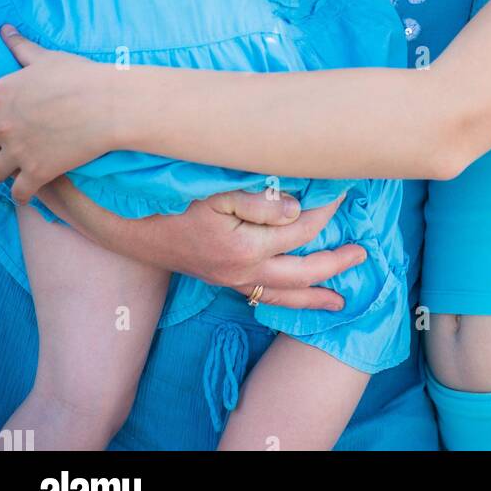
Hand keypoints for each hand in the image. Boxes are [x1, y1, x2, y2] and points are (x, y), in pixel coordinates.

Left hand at [0, 27, 113, 198]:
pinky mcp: (37, 172)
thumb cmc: (79, 76)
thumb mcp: (46, 58)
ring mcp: (18, 151)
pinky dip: (22, 194)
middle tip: (4, 147)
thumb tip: (6, 29)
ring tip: (14, 167)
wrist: (110, 103)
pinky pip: (18, 193)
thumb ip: (21, 47)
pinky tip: (28, 189)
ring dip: (2, 171)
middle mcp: (1, 125)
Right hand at [41, 177, 366, 311]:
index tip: (344, 191)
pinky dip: (283, 300)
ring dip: (314, 294)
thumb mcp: (215, 192)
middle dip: (334, 263)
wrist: (128, 224)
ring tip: (341, 298)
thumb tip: (297, 208)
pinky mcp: (221, 279)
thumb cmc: (172, 200)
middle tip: (362, 253)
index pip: (301, 229)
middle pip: (301, 271)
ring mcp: (230, 279)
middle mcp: (242, 270)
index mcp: (246, 246)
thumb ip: (259, 201)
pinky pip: (260, 296)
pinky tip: (294, 297)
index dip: (327, 210)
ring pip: (282, 294)